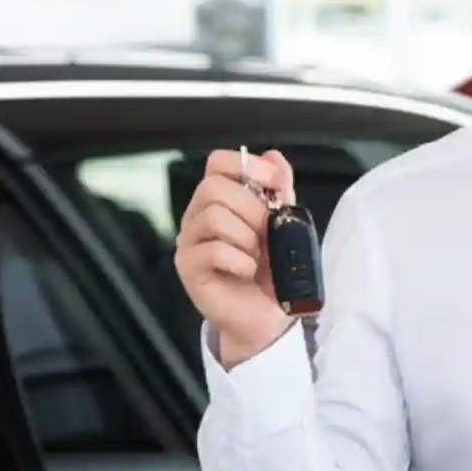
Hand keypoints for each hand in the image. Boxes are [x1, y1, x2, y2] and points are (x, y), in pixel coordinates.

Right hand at [173, 148, 295, 366]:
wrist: (266, 314)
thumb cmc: (271, 269)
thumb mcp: (283, 224)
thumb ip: (279, 191)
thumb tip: (274, 156)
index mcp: (220, 199)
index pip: (218, 162)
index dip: (247, 166)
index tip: (274, 184)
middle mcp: (199, 215)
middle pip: (214, 187)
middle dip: (252, 209)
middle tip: (266, 234)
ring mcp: (190, 242)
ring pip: (213, 216)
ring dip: (246, 237)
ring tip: (255, 256)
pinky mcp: (189, 268)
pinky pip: (213, 250)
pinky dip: (241, 261)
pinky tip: (246, 271)